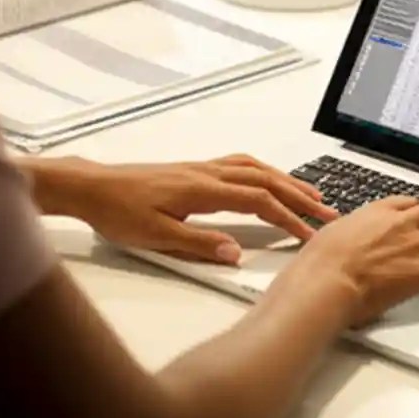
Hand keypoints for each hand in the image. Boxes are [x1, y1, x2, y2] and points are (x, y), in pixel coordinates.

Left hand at [42, 154, 338, 264]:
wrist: (91, 186)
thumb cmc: (118, 210)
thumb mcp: (156, 236)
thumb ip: (199, 244)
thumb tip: (237, 252)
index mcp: (202, 189)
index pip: (258, 202)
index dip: (288, 218)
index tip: (309, 234)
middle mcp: (206, 173)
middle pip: (265, 179)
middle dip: (300, 196)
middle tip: (327, 212)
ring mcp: (201, 168)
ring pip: (255, 168)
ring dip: (286, 180)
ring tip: (310, 195)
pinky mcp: (193, 170)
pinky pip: (240, 165)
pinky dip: (264, 171)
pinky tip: (268, 179)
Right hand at [277, 196, 418, 327]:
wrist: (326, 280)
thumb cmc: (318, 265)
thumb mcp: (328, 238)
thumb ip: (344, 236)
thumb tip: (340, 244)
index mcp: (376, 212)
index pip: (405, 203)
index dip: (414, 210)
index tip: (416, 214)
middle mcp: (401, 223)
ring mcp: (417, 245)